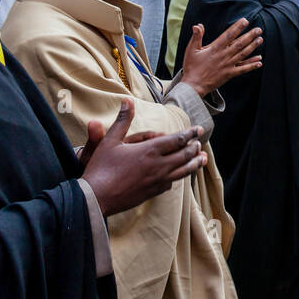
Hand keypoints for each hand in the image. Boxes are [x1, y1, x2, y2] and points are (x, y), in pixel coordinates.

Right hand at [80, 99, 205, 215]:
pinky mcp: (153, 192)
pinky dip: (178, 176)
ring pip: (183, 171)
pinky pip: (171, 183)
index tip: (199, 129)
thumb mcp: (110, 140)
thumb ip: (123, 120)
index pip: (178, 139)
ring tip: (202, 160)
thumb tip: (127, 100)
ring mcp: (158, 181)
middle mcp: (159, 165)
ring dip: (194, 164)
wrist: (96, 198)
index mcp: (150, 150)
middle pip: (184, 155)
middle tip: (199, 144)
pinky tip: (179, 176)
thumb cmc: (101, 168)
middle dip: (194, 148)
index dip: (190, 134)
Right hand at [179, 20, 263, 95]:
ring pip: (243, 54)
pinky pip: (243, 69)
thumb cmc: (191, 67)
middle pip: (239, 44)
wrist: (193, 86)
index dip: (237, 27)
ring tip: (260, 40)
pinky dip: (252, 65)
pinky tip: (259, 61)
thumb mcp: (191, 50)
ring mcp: (228, 65)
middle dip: (250, 36)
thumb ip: (196, 37)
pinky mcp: (230, 74)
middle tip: (258, 29)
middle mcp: (224, 56)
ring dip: (253, 47)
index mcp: (214, 49)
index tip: (245, 21)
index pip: (228, 35)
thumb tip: (198, 25)